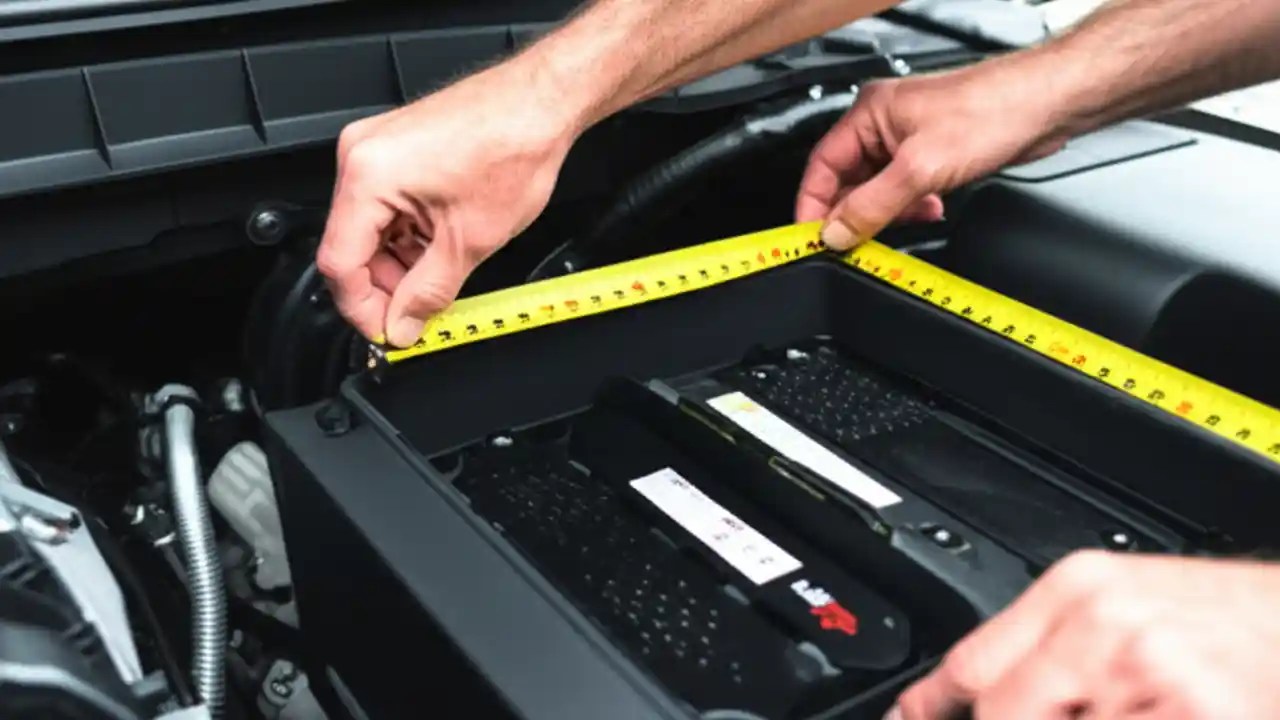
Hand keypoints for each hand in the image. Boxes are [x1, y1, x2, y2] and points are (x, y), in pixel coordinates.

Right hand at [316, 65, 578, 346]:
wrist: (541, 102)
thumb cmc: (513, 146)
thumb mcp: (470, 240)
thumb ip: (429, 293)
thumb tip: (404, 325)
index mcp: (368, 176)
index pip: (339, 264)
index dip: (362, 309)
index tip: (389, 333)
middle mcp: (360, 157)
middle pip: (351, 248)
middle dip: (385, 287)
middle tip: (419, 313)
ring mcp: (374, 150)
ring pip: (369, 231)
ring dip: (400, 264)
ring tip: (441, 275)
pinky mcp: (393, 150)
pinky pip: (384, 208)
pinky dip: (408, 237)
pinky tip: (439, 247)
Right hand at [796, 60, 1069, 248]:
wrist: (1045, 105)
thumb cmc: (991, 111)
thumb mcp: (920, 169)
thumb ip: (872, 205)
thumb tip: (837, 232)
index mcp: (869, 114)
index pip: (822, 166)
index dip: (813, 205)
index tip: (812, 237)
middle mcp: (885, 125)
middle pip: (848, 180)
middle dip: (855, 213)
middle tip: (856, 242)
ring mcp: (909, 140)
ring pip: (878, 189)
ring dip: (887, 212)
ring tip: (904, 223)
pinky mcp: (932, 156)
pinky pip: (905, 190)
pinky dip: (911, 207)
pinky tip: (928, 211)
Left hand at [889, 549, 1279, 718]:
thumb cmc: (1221, 621)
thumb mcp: (1122, 609)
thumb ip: (1048, 649)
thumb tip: (978, 698)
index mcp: (1077, 588)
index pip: (972, 661)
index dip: (929, 705)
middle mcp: (1104, 623)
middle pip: (1004, 710)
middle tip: (1051, 711)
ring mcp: (1148, 670)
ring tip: (1134, 700)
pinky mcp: (1195, 708)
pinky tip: (1156, 708)